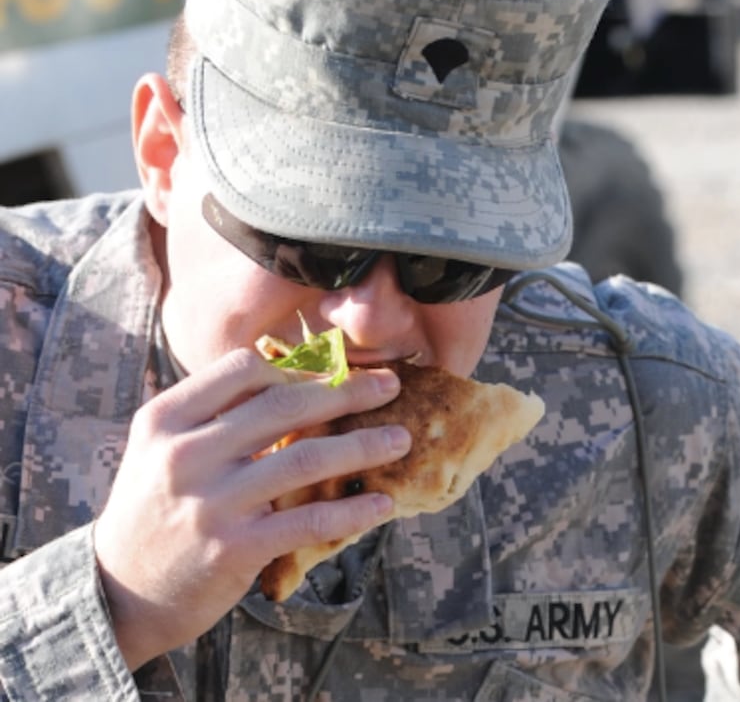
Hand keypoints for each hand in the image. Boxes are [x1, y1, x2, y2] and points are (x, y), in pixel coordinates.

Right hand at [92, 348, 407, 670]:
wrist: (118, 593)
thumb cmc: (156, 510)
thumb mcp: (163, 450)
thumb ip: (216, 415)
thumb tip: (298, 379)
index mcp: (167, 419)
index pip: (244, 369)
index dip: (299, 366)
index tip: (338, 369)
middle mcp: (186, 455)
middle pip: (285, 405)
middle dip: (348, 392)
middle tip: (391, 386)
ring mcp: (211, 503)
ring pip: (306, 458)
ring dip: (364, 445)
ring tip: (401, 439)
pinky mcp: (234, 549)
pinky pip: (309, 520)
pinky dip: (352, 510)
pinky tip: (381, 503)